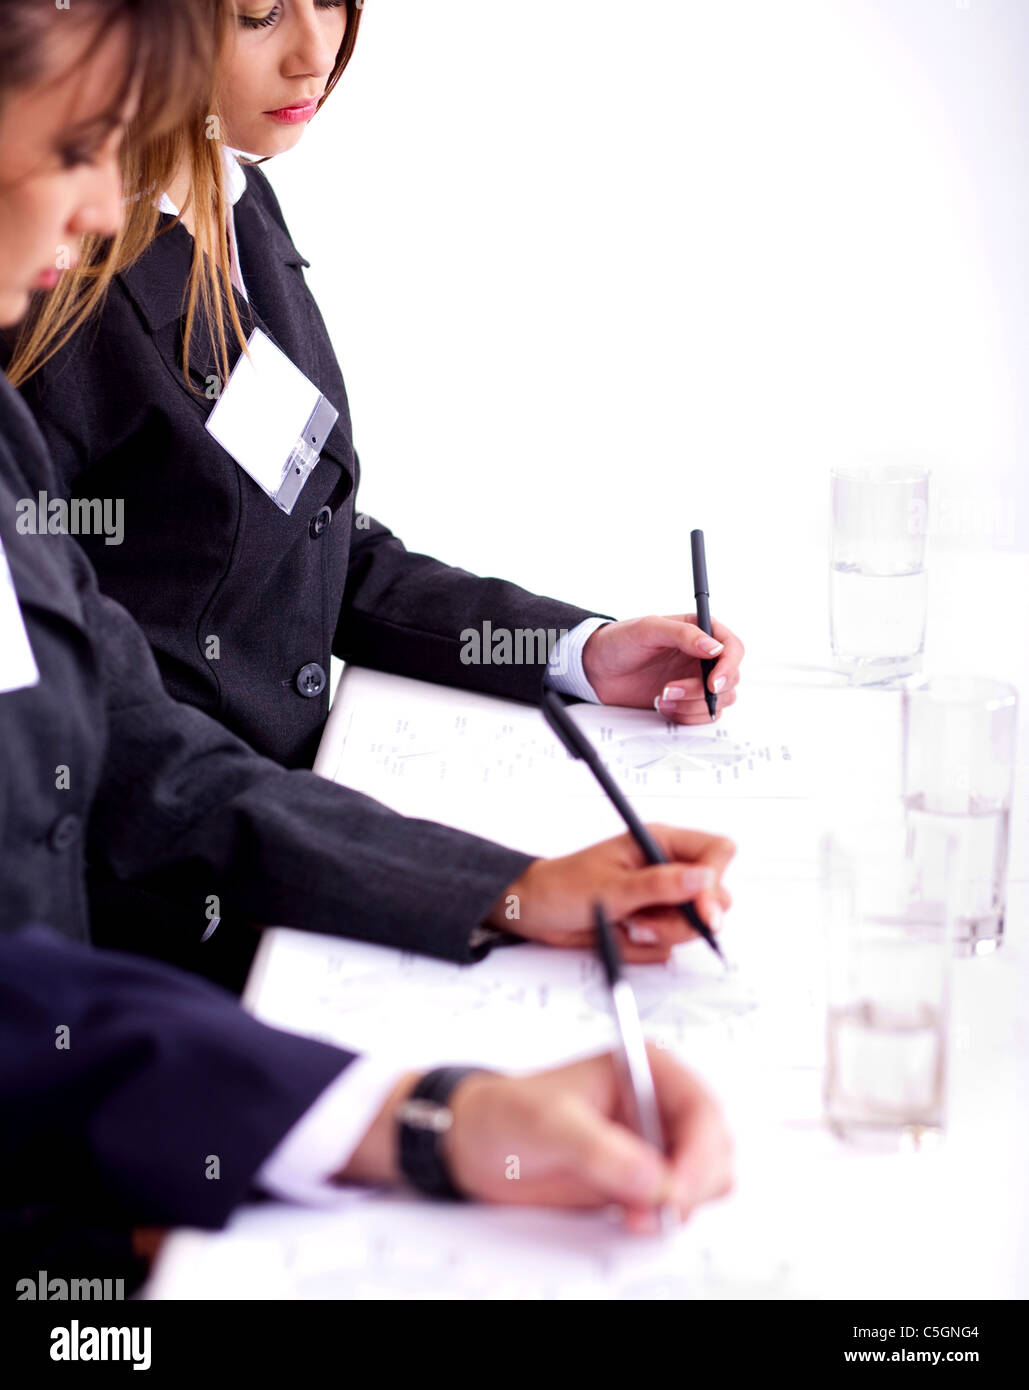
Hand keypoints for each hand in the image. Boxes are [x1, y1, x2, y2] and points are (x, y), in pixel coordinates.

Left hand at [339, 1052, 733, 1230]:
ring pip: (702, 1180)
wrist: (474, 1145)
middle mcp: (654, 1105)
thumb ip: (602, 1150)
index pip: (700, 1109)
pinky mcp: (637, 1181)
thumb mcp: (549, 1123)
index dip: (701, 1153)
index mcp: (644, 1069)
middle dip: (693, 1184)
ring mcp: (649, 1145)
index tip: (679, 1191)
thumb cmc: (505, 1112)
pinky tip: (627, 1218)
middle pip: (713, 1148)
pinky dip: (661, 1218)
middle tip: (656, 1212)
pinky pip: (673, 1205)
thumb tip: (655, 1180)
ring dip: (679, 1205)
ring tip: (632, 1214)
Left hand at [486, 825, 734, 961]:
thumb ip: (660, 886)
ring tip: (628, 926)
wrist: (534, 913)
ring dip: (661, 934)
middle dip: (684, 918)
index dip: (716, 881)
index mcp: (659, 843)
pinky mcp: (651, 923)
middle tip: (646, 922)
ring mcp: (659, 899)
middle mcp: (665, 869)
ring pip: (691, 925)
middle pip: (712, 896)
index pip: (715, 852)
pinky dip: (645, 947)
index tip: (704, 912)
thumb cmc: (563, 886)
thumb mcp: (612, 887)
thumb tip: (703, 879)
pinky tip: (621, 935)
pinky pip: (667, 944)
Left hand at [581, 615, 744, 722]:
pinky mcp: (687, 700)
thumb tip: (714, 648)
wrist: (597, 669)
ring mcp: (696, 680)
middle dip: (702, 690)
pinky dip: (685, 715)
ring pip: (719, 701)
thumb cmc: (619, 642)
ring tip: (662, 696)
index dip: (728, 667)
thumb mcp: (648, 629)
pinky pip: (703, 715)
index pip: (732, 648)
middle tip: (671, 689)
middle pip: (729, 679)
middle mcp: (702, 656)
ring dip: (692, 705)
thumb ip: (683, 634)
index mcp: (700, 631)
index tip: (712, 683)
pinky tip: (662, 705)